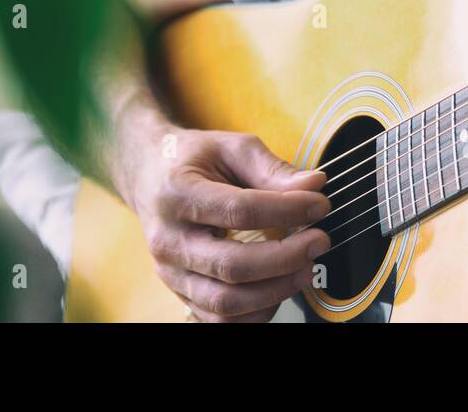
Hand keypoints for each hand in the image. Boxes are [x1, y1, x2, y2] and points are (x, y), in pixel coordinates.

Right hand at [115, 109, 330, 322]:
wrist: (148, 175)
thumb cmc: (194, 159)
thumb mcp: (231, 147)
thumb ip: (273, 169)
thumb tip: (315, 185)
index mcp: (177, 194)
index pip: (239, 211)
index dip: (286, 210)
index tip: (320, 205)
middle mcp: (167, 239)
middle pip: (232, 266)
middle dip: (286, 258)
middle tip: (320, 240)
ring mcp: (170, 272)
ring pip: (225, 302)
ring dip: (275, 290)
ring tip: (306, 268)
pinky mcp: (180, 292)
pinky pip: (219, 320)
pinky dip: (256, 312)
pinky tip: (280, 287)